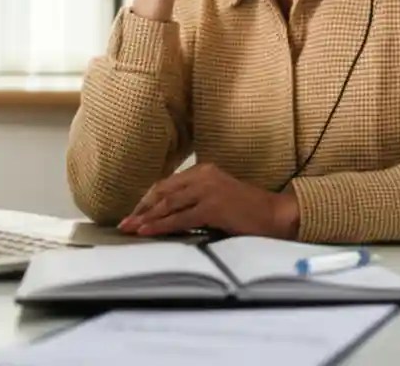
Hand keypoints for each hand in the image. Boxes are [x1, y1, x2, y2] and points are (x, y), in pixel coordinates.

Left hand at [117, 163, 299, 239]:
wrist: (274, 214)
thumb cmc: (247, 210)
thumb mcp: (217, 197)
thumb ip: (195, 200)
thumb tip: (167, 214)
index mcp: (203, 170)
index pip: (167, 183)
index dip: (148, 199)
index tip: (134, 212)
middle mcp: (204, 175)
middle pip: (163, 191)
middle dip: (142, 208)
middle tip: (125, 222)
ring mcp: (208, 190)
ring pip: (168, 204)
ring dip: (146, 217)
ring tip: (130, 228)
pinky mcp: (213, 207)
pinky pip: (180, 218)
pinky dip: (161, 225)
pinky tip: (148, 231)